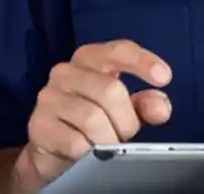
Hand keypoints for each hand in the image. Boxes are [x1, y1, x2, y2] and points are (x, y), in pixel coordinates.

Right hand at [12, 40, 172, 189]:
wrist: (52, 150)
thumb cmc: (93, 121)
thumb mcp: (123, 110)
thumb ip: (144, 105)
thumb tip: (160, 107)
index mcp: (89, 59)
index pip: (117, 51)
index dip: (142, 62)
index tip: (164, 77)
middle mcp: (65, 72)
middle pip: (110, 90)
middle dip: (126, 119)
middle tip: (125, 134)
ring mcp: (48, 97)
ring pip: (92, 118)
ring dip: (108, 139)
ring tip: (107, 145)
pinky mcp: (38, 125)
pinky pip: (75, 142)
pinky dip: (89, 152)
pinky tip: (86, 153)